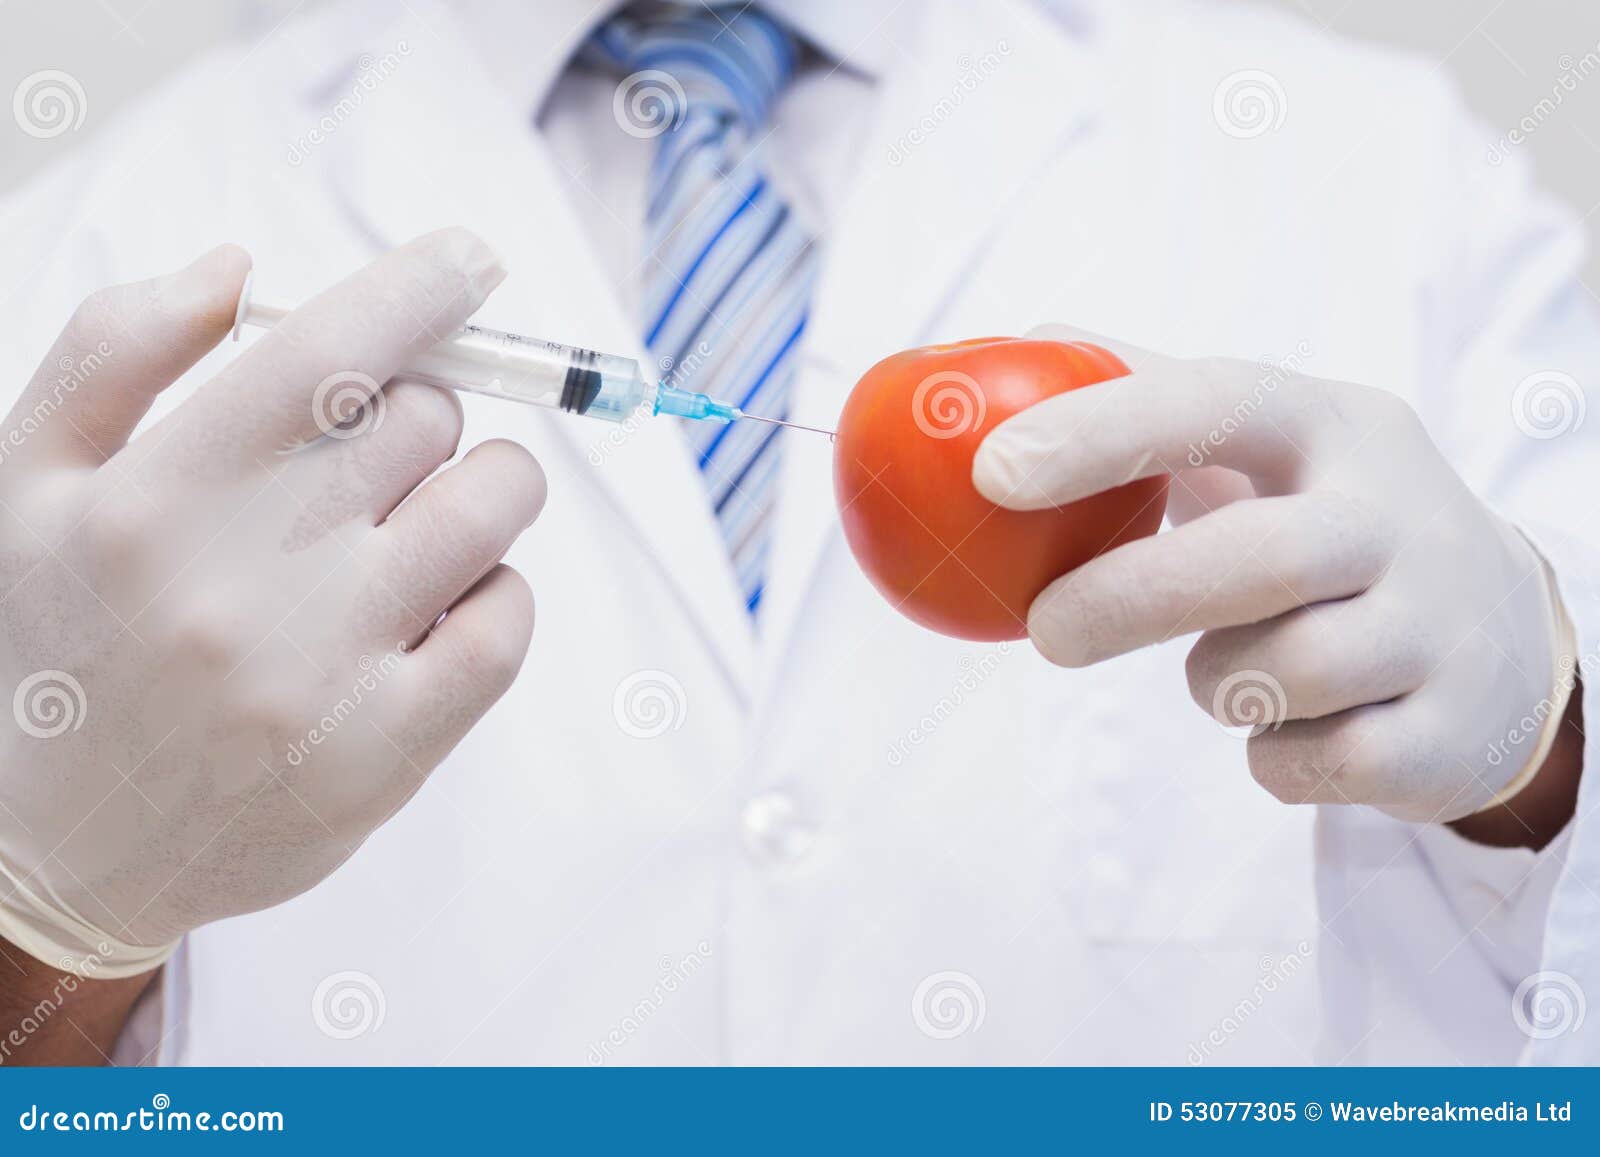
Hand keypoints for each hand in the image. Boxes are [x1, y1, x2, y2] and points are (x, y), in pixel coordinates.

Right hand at [0, 230, 543, 975]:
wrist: (50, 850)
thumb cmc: (52, 639)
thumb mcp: (29, 480)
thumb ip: (118, 350)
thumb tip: (237, 266)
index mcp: (157, 495)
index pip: (332, 351)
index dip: (425, 285)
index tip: (473, 257)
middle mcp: (245, 581)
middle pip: (426, 419)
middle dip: (427, 408)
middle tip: (384, 448)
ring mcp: (323, 675)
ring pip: (490, 508)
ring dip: (482, 489)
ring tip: (422, 519)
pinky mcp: (383, 754)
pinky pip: (506, 624)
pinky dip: (495, 591)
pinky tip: (438, 602)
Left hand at [972, 324, 1573, 826]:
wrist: (1505, 642)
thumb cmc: (1334, 525)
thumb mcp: (1271, 443)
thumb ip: (1152, 393)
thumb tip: (1026, 341)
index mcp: (1332, 427)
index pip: (1218, 406)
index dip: (1102, 432)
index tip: (994, 472)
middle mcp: (1400, 516)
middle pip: (1259, 559)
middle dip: (1130, 599)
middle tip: (1045, 631)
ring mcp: (1440, 626)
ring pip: (1287, 674)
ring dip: (1219, 683)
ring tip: (1230, 669)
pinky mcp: (1451, 731)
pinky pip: (1320, 763)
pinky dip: (1274, 755)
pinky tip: (1296, 725)